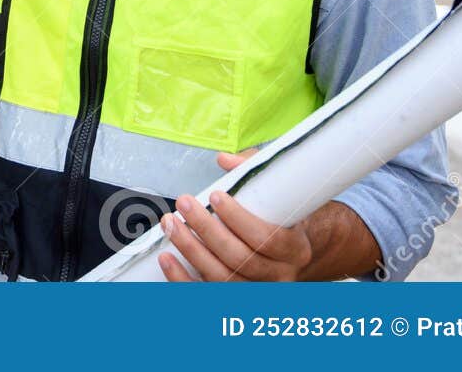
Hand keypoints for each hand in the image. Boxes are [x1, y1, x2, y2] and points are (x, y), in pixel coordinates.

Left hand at [158, 149, 313, 281]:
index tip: (215, 195)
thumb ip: (253, 171)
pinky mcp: (233, 301)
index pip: (267, 238)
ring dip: (191, 249)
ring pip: (221, 278)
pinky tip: (166, 258)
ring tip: (171, 223)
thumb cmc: (279, 221)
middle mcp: (278, 276)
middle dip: (207, 229)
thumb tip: (225, 159)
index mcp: (295, 249)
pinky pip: (204, 296)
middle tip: (185, 203)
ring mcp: (256, 293)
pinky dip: (181, 279)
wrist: (286, 255)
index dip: (238, 218)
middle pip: (239, 259)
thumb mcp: (278, 194)